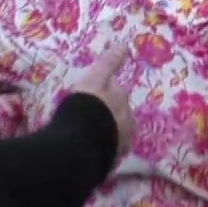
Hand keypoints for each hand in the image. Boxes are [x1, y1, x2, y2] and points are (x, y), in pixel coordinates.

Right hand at [70, 43, 134, 161]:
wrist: (80, 142)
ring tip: (87, 136)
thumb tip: (124, 44)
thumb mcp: (96, 79)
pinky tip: (87, 152)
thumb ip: (109, 63)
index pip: (118, 94)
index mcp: (122, 102)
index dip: (108, 95)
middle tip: (90, 117)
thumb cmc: (86, 105)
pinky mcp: (110, 162)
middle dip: (109, 115)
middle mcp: (127, 122)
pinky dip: (100, 151)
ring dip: (105, 134)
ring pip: (114, 136)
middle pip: (118, 116)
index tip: (97, 99)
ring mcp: (120, 144)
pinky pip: (106, 154)